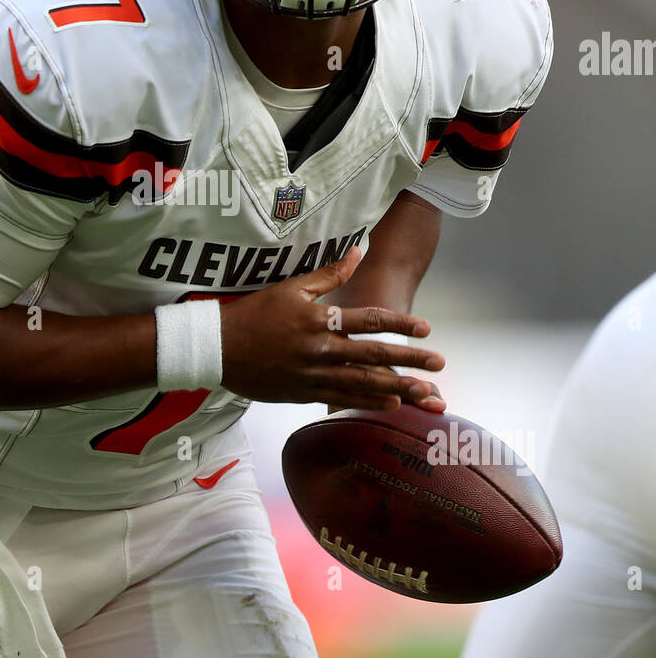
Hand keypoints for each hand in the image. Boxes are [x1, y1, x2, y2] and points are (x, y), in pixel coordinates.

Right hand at [220, 247, 444, 407]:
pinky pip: (341, 398)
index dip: (401, 325)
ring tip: (426, 392)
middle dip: (410, 361)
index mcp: (320, 320)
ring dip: (398, 388)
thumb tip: (357, 252)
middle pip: (375, 356)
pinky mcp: (303, 393)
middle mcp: (321, 350)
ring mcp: (313, 375)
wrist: (218, 348)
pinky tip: (391, 405)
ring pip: (363, 383)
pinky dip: (367, 402)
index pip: (370, 321)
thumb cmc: (253, 314)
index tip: (426, 329)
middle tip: (439, 364)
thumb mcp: (290, 288)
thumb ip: (328, 274)